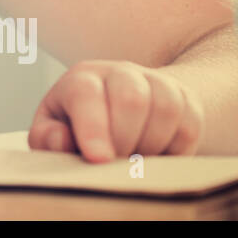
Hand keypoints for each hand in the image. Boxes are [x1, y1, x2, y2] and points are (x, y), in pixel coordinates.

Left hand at [28, 60, 204, 162]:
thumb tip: (62, 139)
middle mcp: (119, 72)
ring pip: (165, 108)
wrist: (122, 112)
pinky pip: (189, 125)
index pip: (85, 93)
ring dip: (151, 145)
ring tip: (134, 160)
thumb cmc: (78, 127)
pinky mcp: (186, 99)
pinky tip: (156, 157)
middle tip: (116, 164)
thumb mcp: (53, 131)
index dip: (93, 127)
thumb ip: (48, 138)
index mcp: (82, 78)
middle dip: (125, 140)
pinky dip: (175, 150)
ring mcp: (156, 82)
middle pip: (131, 98)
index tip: (98, 158)